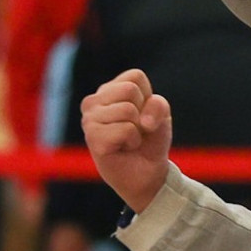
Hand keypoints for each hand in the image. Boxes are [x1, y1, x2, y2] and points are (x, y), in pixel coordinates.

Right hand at [81, 69, 172, 213]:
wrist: (147, 173)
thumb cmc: (150, 141)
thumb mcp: (161, 116)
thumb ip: (157, 105)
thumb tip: (141, 120)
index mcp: (108, 90)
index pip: (135, 77)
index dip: (148, 98)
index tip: (143, 116)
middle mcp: (93, 102)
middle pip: (130, 90)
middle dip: (142, 113)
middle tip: (136, 130)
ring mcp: (89, 120)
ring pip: (127, 109)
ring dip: (137, 129)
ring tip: (129, 140)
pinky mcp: (93, 138)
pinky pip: (125, 129)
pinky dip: (132, 141)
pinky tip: (123, 148)